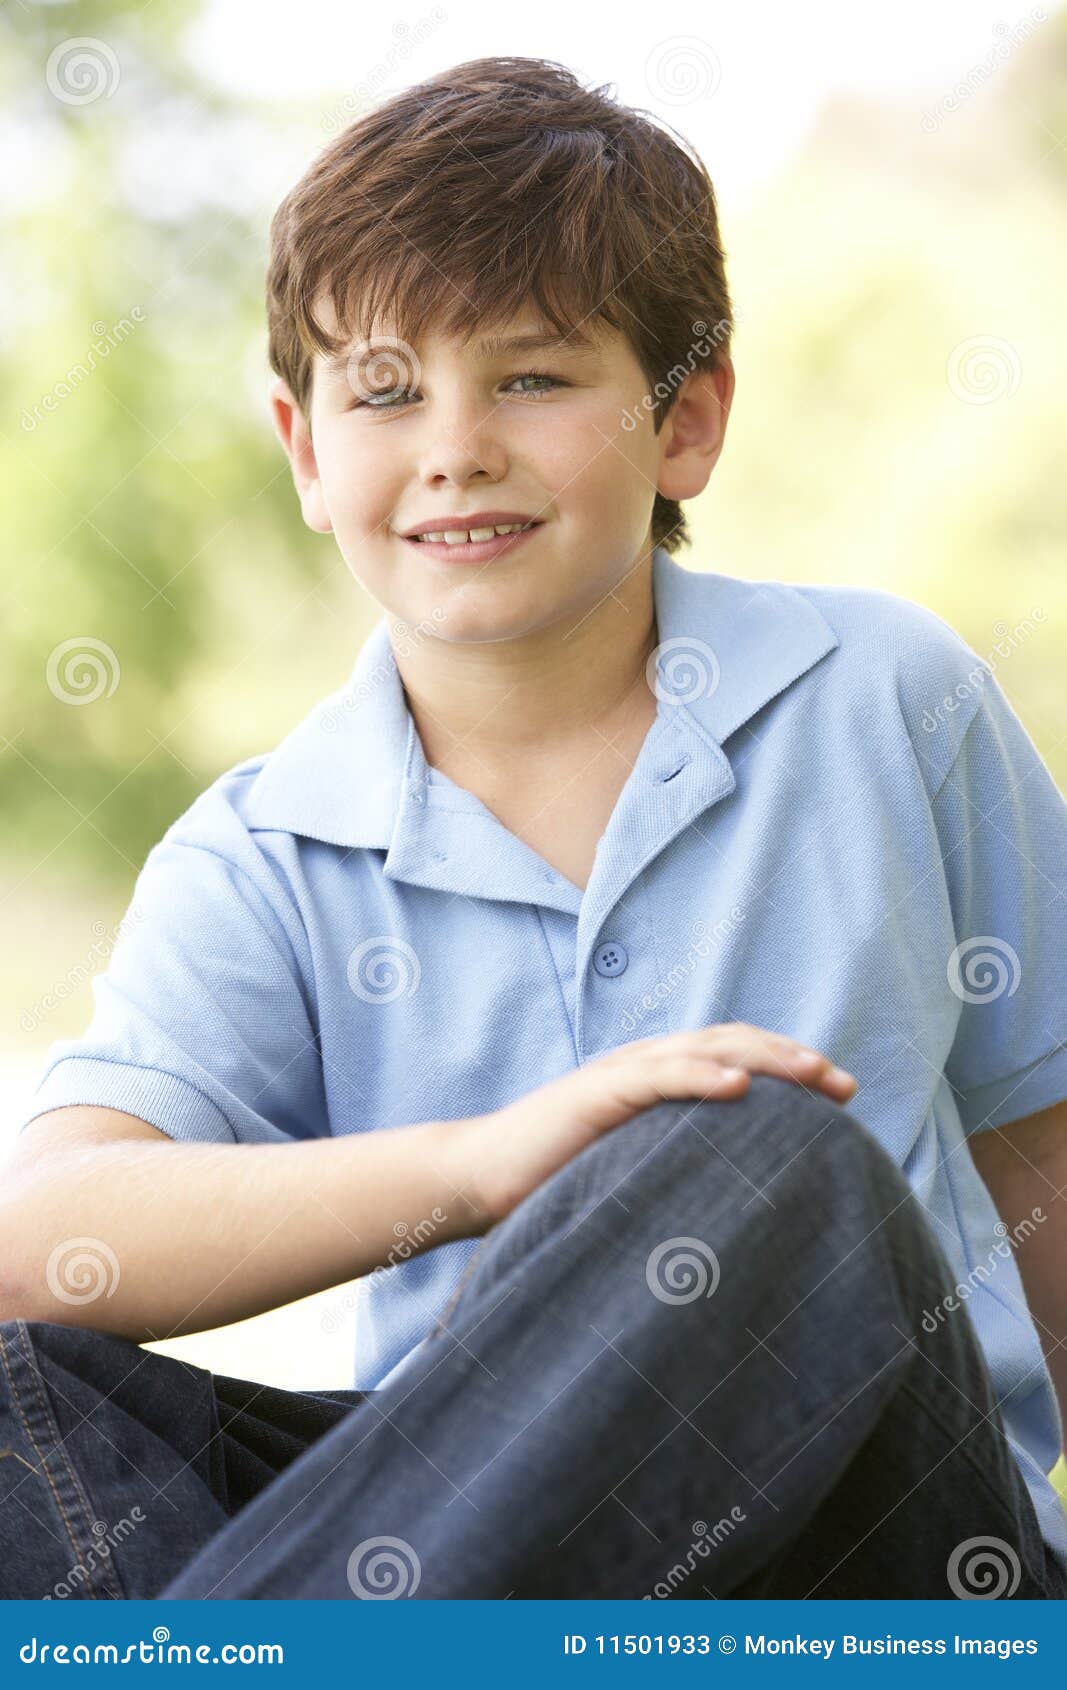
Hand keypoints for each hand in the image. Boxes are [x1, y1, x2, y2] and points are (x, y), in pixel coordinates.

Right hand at [453, 1023, 857, 1228]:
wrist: (481, 1178)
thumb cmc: (556, 1183)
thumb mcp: (635, 1170)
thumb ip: (682, 1167)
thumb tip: (743, 1204)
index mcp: (660, 1080)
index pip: (738, 1055)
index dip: (791, 1065)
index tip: (843, 1096)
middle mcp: (647, 1063)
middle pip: (735, 1042)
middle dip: (795, 1060)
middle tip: (846, 1087)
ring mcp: (622, 1074)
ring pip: (707, 1049)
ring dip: (766, 1059)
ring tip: (813, 1076)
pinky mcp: (597, 1092)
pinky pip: (658, 1076)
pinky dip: (701, 1075)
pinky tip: (738, 1087)